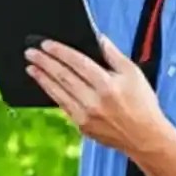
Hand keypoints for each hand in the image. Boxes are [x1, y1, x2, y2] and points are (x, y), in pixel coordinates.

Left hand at [25, 36, 167, 156]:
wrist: (145, 137)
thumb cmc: (142, 103)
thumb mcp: (134, 73)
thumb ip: (113, 54)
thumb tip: (98, 38)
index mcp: (107, 85)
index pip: (77, 63)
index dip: (60, 52)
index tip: (46, 44)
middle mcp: (94, 101)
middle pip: (63, 76)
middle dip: (45, 62)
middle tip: (30, 52)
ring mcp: (86, 115)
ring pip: (58, 92)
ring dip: (43, 78)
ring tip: (31, 67)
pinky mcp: (82, 126)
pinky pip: (63, 106)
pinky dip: (52, 94)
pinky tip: (46, 85)